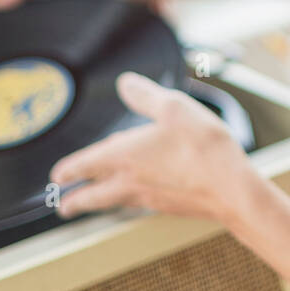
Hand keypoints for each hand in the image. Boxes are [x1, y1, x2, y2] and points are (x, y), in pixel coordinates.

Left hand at [49, 71, 261, 226]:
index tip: (57, 176)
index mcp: (122, 157)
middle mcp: (129, 182)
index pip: (83, 166)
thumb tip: (125, 83)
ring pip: (114, 202)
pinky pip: (138, 204)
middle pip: (92, 196)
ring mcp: (148, 198)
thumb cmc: (202, 148)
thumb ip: (146, 95)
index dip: (67, 170)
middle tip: (65, 206)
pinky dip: (128, 200)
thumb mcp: (173, 108)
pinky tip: (139, 193)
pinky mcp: (168, 207)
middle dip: (75, 201)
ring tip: (93, 204)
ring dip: (99, 203)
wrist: (232, 190)